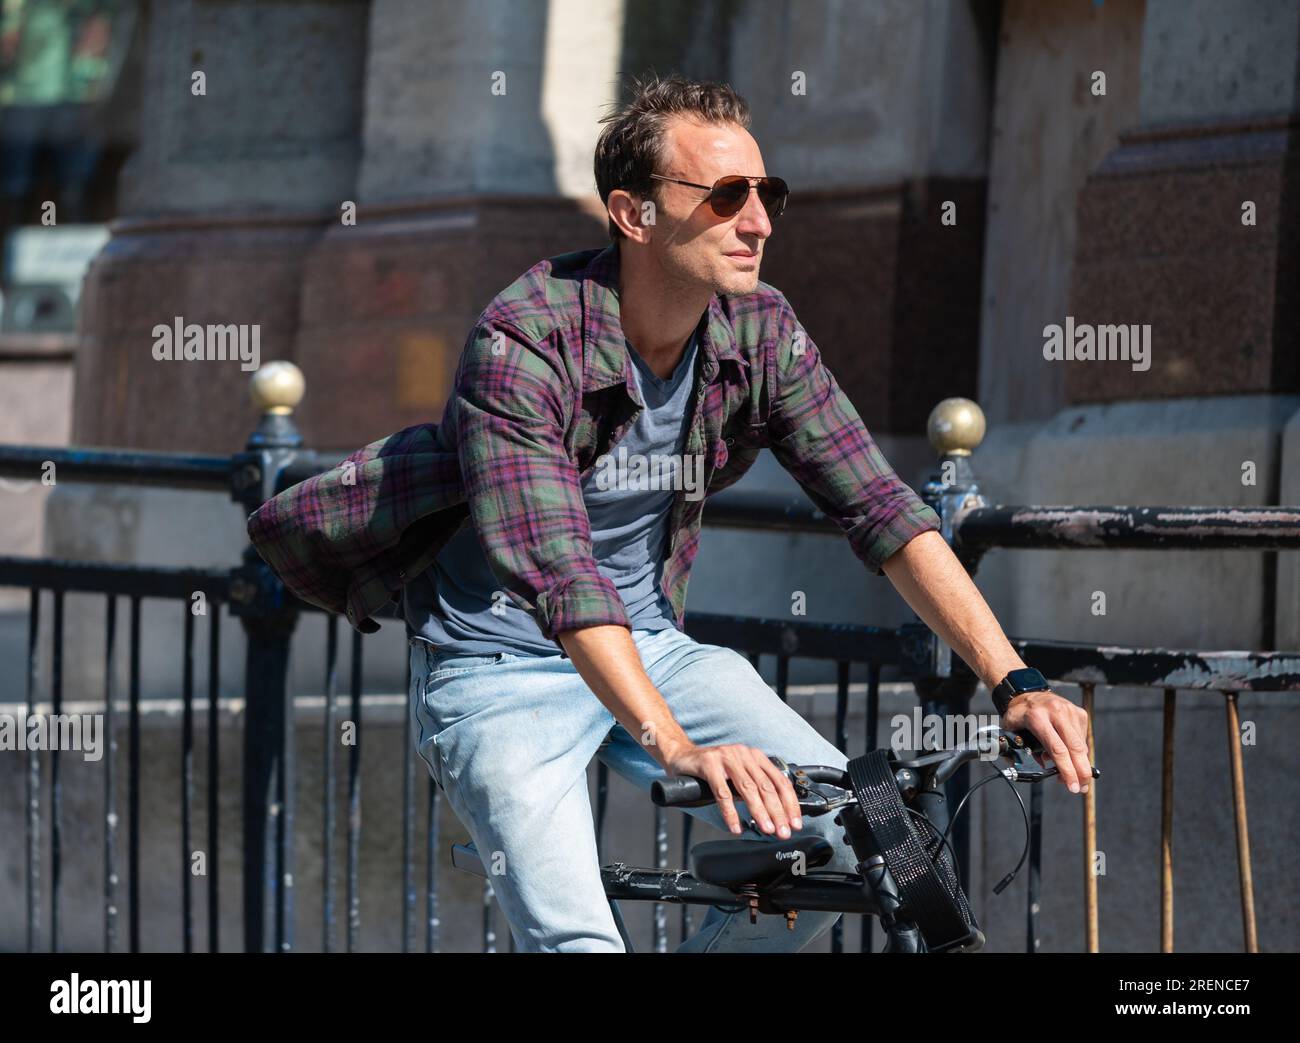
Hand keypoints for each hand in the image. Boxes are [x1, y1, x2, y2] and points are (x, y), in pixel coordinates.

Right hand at [665, 743, 803, 836]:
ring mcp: (726, 757)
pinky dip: (731, 812)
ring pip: (747, 789)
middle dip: (777, 812)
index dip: (789, 803)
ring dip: (759, 812)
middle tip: (783, 831)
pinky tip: (736, 826)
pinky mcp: (709, 764)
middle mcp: (743, 754)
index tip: (795, 823)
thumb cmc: (712, 769)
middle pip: (766, 786)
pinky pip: (722, 792)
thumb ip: (755, 788)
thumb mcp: (739, 774)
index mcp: (755, 757)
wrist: (682, 756)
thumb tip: (776, 816)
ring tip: (766, 829)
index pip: (779, 781)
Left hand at [1000, 689, 1092, 793]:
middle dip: (1081, 772)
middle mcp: (1056, 712)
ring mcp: (1070, 711)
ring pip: (1081, 745)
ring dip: (1079, 764)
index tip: (1071, 786)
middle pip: (1076, 748)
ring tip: (1070, 775)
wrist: (1026, 691)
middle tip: (1081, 788)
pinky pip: (1082, 738)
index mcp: (1037, 717)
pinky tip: (1068, 756)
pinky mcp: (1079, 713)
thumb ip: (1016, 750)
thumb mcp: (1009, 730)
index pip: (1057, 749)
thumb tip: (1025, 771)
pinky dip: (1077, 751)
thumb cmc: (1018, 713)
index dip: (1066, 770)